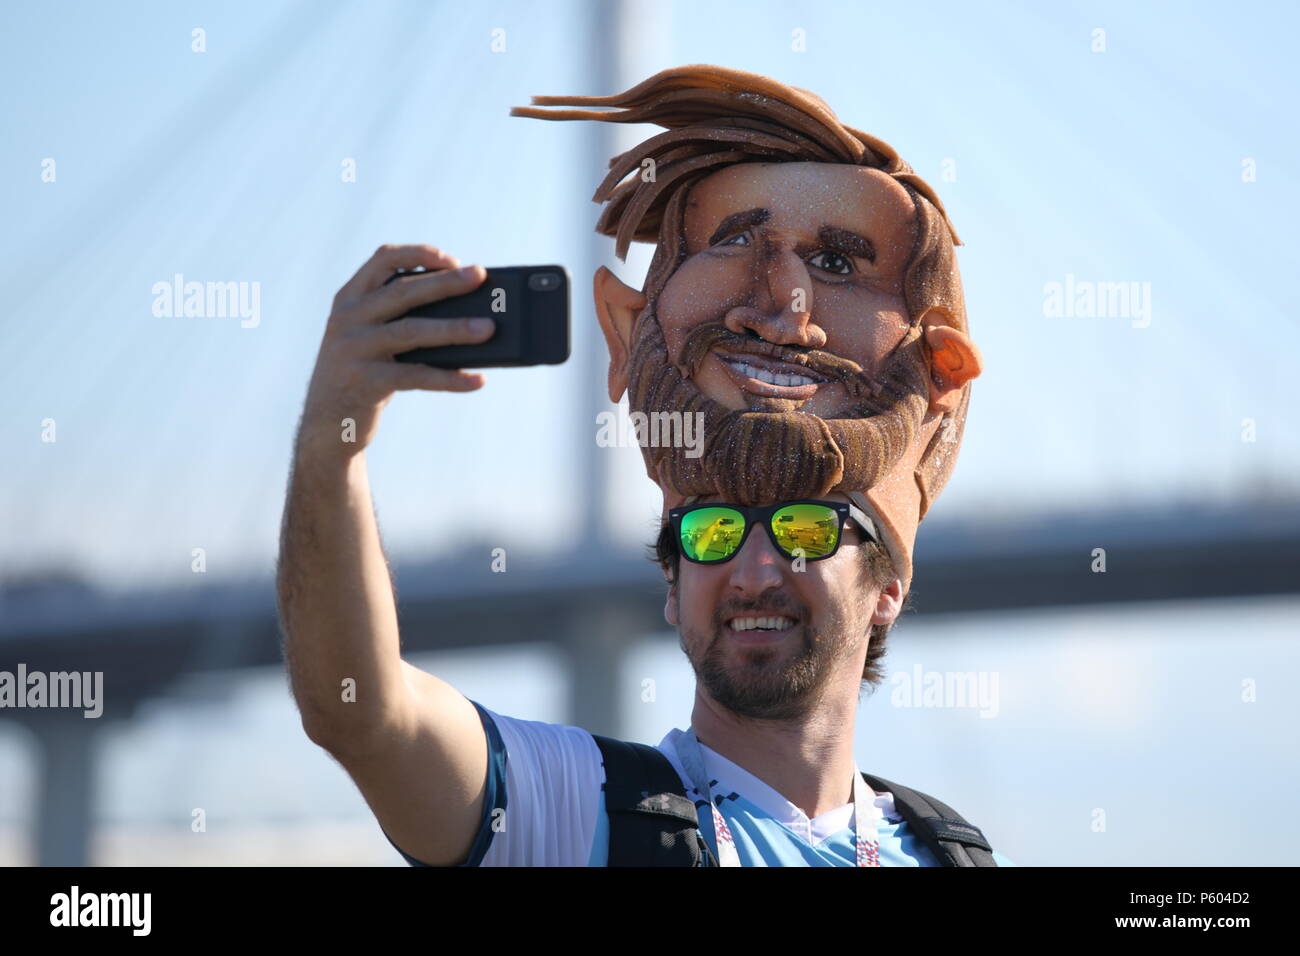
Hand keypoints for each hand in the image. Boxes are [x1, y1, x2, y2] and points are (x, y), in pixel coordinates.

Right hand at [298, 244, 492, 456]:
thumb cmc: (365, 373)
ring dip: (454, 328)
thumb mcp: (374, 338)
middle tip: (480, 276)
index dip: (419, 254)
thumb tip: (471, 315)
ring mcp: (353, 348)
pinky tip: (477, 380)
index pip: (384, 258)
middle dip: (445, 282)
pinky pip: (416, 375)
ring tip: (489, 328)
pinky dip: (450, 378)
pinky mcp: (364, 381)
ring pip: (411, 330)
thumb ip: (403, 319)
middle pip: (402, 291)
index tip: (453, 259)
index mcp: (350, 297)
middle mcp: (348, 317)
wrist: (327, 422)